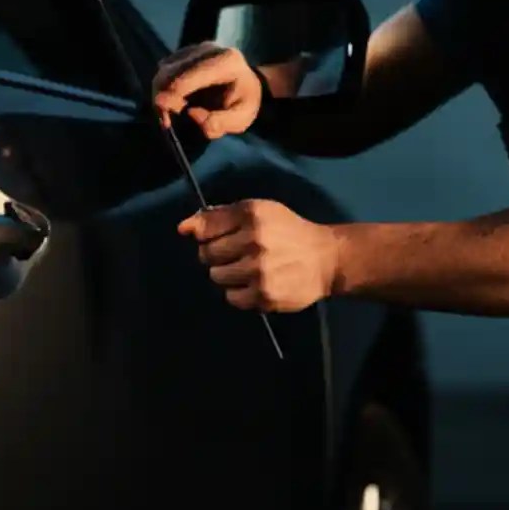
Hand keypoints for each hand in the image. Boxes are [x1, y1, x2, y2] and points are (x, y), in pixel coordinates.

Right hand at [151, 42, 262, 138]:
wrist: (247, 84)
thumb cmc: (243, 102)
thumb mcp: (240, 119)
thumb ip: (219, 122)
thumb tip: (191, 114)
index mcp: (226, 62)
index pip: (191, 75)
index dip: (173, 95)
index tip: (165, 117)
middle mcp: (208, 49)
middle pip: (172, 70)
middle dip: (164, 96)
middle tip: (168, 119)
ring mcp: (195, 48)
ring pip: (165, 69)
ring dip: (161, 92)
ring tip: (172, 111)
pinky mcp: (185, 52)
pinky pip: (165, 68)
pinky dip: (163, 86)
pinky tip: (173, 99)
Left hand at [178, 199, 338, 312]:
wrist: (326, 259)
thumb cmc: (288, 231)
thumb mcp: (259, 211)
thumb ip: (220, 216)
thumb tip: (183, 228)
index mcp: (251, 215)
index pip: (205, 228)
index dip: (206, 235)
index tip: (217, 238)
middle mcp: (254, 241)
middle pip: (207, 254)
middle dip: (216, 255)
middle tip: (236, 255)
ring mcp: (259, 270)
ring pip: (216, 277)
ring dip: (226, 274)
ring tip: (247, 269)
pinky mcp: (264, 295)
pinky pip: (231, 298)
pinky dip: (239, 293)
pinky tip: (255, 284)